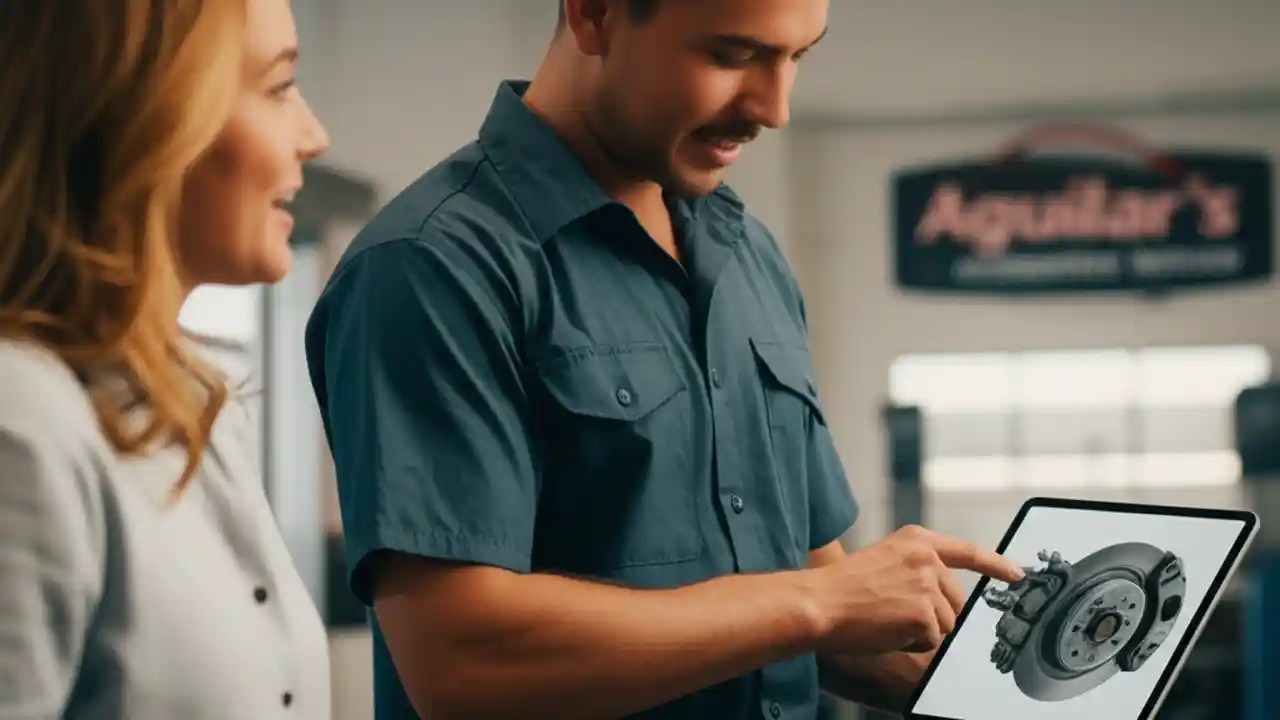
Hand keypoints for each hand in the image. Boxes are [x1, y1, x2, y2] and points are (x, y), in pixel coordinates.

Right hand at [813, 525, 1022, 655]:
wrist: (819, 602)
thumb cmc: (842, 587)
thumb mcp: (884, 561)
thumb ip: (917, 569)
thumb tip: (945, 599)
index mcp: (916, 540)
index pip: (967, 551)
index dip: (996, 564)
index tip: (1016, 573)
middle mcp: (927, 558)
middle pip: (956, 600)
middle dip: (936, 615)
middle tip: (895, 613)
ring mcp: (928, 585)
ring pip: (945, 624)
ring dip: (921, 630)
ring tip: (886, 619)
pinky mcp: (924, 613)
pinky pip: (931, 640)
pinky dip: (910, 642)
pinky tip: (887, 630)